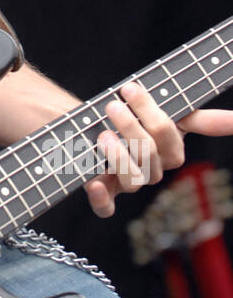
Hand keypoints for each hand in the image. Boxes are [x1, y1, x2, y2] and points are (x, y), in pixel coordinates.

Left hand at [85, 80, 232, 216]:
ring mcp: (127, 183)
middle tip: (112, 106)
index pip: (168, 136)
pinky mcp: (105, 193)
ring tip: (103, 136)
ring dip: (118, 158)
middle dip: (130, 128)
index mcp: (169, 152)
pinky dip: (101, 199)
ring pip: (133, 182)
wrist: (94, 127)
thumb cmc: (136, 119)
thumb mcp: (169, 114)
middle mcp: (152, 171)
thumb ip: (203, 120)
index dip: (151, 114)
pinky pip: (106, 208)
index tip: (129, 89)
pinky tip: (95, 185)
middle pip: (148, 155)